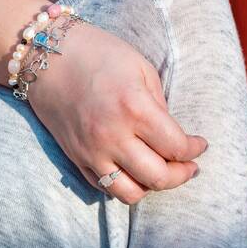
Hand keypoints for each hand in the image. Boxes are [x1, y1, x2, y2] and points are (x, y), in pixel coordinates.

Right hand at [30, 20, 207, 203]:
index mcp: (134, 108)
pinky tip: (134, 170)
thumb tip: (173, 137)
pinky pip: (105, 188)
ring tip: (161, 171)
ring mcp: (91, 151)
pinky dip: (124, 185)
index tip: (200, 144)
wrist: (47, 56)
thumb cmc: (99, 54)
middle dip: (182, 174)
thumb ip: (160, 106)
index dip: (195, 149)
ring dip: (152, 186)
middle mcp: (112, 136)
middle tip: (189, 165)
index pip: (176, 147)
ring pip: (130, 193)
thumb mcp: (141, 69)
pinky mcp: (76, 158)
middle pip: (158, 178)